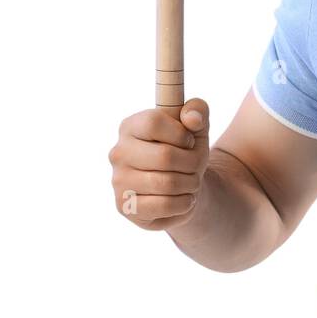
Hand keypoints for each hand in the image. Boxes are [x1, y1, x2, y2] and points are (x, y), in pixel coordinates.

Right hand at [108, 98, 210, 229]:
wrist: (184, 188)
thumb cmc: (186, 153)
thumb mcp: (197, 127)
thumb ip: (198, 110)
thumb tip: (192, 118)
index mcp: (130, 126)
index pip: (154, 122)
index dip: (181, 133)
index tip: (188, 141)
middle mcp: (118, 153)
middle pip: (165, 156)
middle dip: (192, 163)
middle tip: (194, 166)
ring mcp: (118, 181)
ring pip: (167, 183)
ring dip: (190, 183)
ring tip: (190, 182)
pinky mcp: (125, 207)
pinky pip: (164, 205)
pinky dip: (184, 203)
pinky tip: (183, 198)